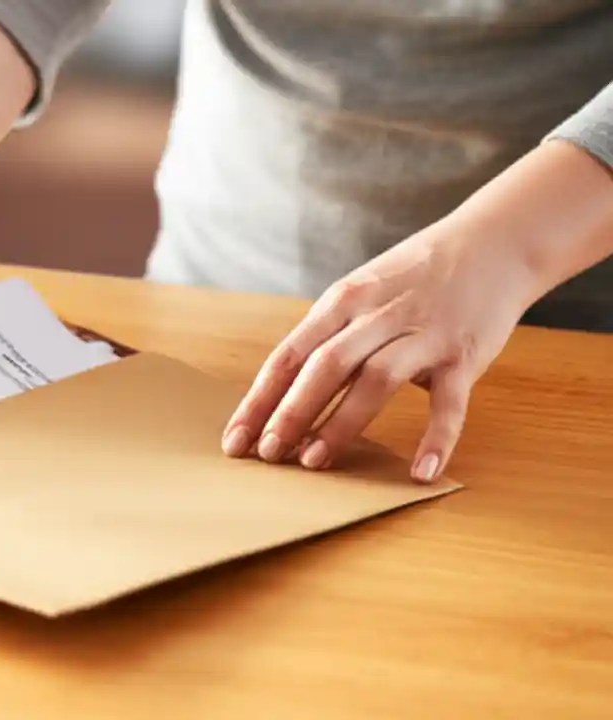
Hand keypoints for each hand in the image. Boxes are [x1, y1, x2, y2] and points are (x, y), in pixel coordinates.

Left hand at [221, 217, 536, 481]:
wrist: (495, 240)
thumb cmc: (414, 276)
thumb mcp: (360, 290)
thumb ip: (328, 336)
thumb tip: (285, 395)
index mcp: (342, 300)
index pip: (288, 354)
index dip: (259, 399)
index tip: (235, 438)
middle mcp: (378, 314)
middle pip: (324, 366)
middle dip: (291, 412)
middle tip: (267, 454)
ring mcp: (423, 333)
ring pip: (375, 380)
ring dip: (342, 422)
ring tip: (314, 461)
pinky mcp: (464, 353)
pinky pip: (450, 402)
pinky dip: (436, 438)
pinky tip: (418, 471)